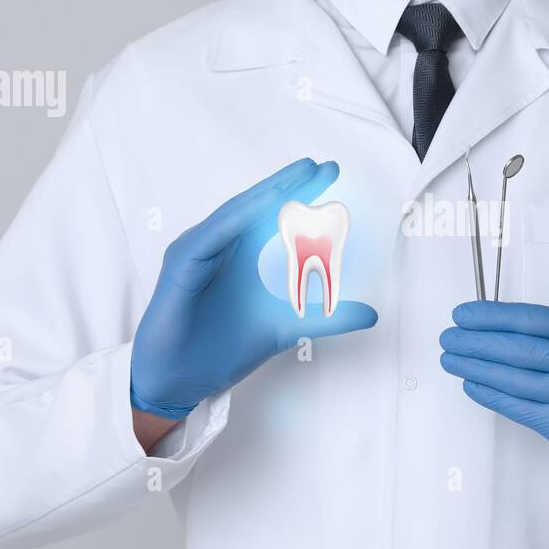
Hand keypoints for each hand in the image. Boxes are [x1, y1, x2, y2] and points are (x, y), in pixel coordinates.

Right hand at [130, 158, 377, 420]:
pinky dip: (237, 218)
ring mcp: (197, 251)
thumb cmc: (219, 352)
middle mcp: (219, 246)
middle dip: (291, 185)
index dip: (302, 195)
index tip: (333, 177)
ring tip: (301, 175)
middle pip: (258, 207)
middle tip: (326, 166)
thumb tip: (371, 312)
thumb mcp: (286, 329)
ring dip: (268, 192)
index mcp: (240, 256)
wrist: (178, 382)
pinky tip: (261, 205)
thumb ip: (326, 318)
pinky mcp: (181, 263)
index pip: (274, 218)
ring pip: (237, 213)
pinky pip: (213, 234)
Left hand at [439, 301, 548, 479]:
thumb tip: (484, 325)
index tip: (463, 315)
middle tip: (448, 337)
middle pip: (520, 349)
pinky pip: (519, 407)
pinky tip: (471, 384)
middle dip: (476, 342)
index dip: (492, 316)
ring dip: (475, 368)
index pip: (533, 319)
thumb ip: (547, 335)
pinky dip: (490, 394)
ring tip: (451, 359)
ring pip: (515, 379)